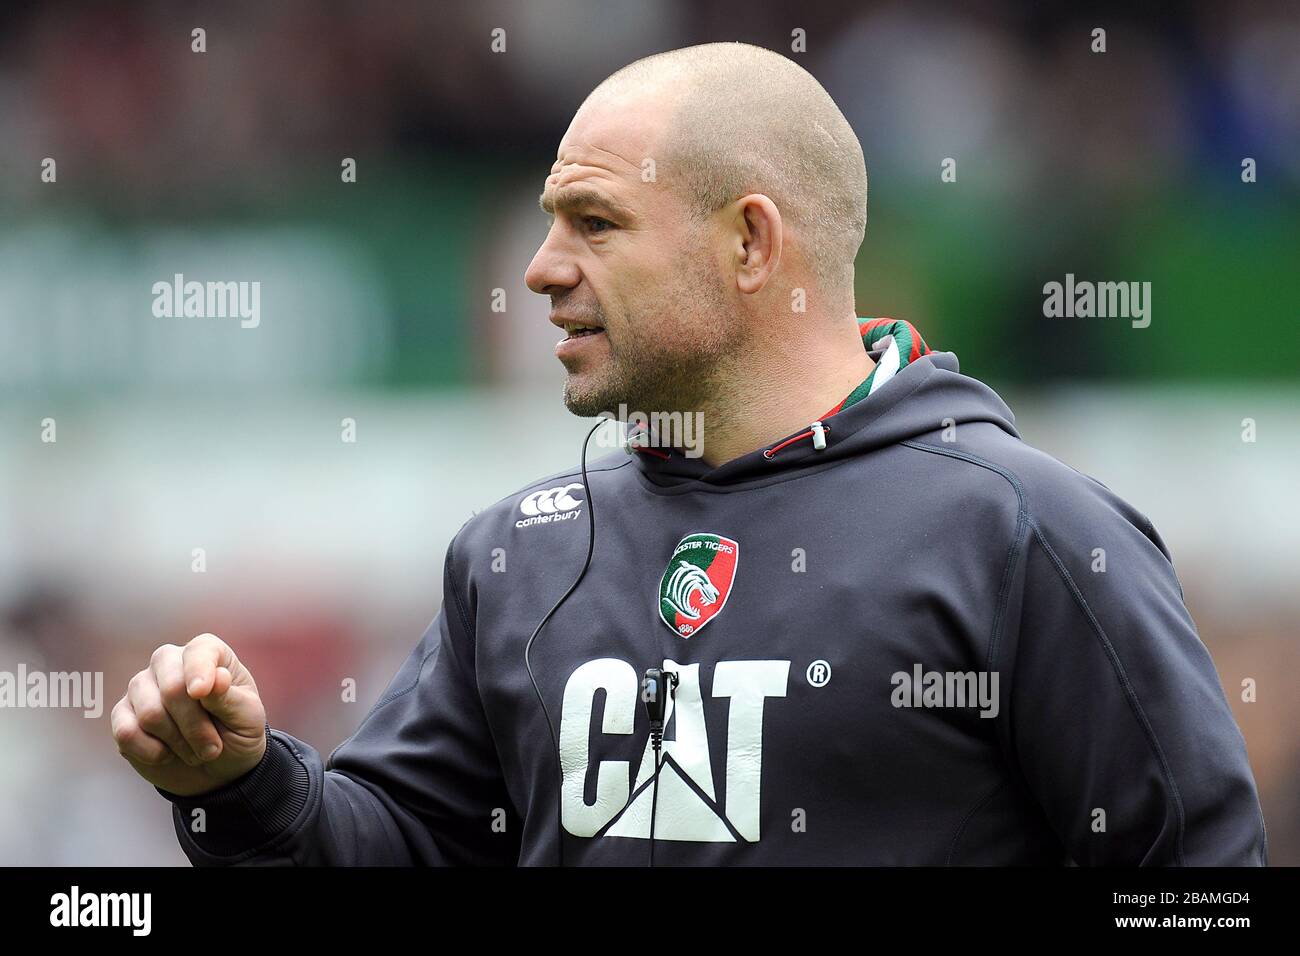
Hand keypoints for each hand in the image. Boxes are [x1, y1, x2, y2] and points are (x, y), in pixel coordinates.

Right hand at [111, 632, 266, 796]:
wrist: (217, 768)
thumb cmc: (237, 733)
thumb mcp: (246, 717)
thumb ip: (229, 697)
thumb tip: (217, 676)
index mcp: (206, 653)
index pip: (199, 652)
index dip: (199, 672)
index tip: (200, 693)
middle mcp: (169, 662)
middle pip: (172, 688)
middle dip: (195, 726)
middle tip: (213, 748)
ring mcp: (142, 687)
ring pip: (150, 713)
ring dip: (179, 742)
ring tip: (196, 752)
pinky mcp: (122, 715)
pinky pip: (126, 732)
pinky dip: (151, 752)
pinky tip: (167, 755)